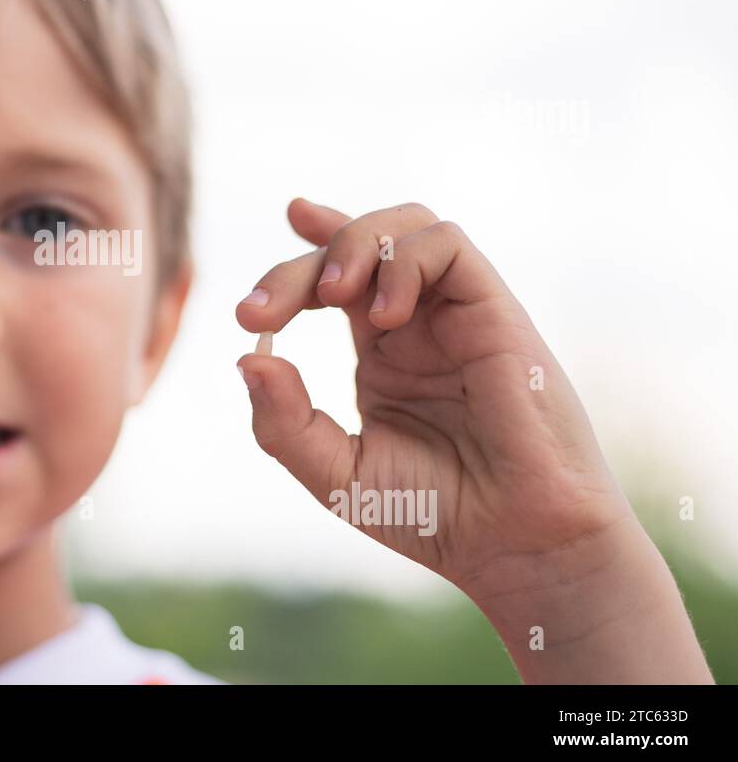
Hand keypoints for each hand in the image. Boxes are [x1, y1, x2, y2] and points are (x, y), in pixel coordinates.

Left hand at [235, 198, 711, 680]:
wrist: (513, 545)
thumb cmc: (431, 514)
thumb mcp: (335, 472)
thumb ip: (284, 422)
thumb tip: (248, 359)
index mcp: (380, 351)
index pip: (341, 274)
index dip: (313, 241)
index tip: (289, 216)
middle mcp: (416, 323)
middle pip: (355, 248)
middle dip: (297, 267)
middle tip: (257, 313)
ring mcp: (454, 314)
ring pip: (407, 226)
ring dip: (353, 244)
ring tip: (328, 295)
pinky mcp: (493, 312)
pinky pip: (448, 247)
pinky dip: (405, 263)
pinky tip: (382, 317)